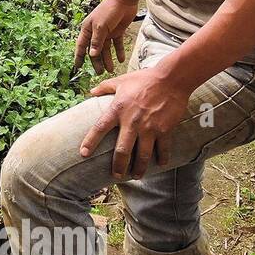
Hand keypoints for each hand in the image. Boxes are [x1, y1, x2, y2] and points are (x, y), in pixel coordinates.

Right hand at [74, 0, 139, 74]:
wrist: (124, 0)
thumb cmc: (108, 10)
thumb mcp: (101, 27)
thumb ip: (97, 41)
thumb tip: (92, 55)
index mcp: (87, 30)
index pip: (82, 46)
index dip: (79, 57)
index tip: (78, 67)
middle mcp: (95, 32)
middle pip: (95, 50)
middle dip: (97, 62)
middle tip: (100, 72)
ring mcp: (107, 33)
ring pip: (106, 49)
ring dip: (108, 59)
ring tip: (111, 70)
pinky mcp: (117, 32)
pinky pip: (117, 45)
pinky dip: (118, 52)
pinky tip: (120, 60)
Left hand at [77, 68, 193, 178]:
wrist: (172, 79)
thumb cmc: (144, 79)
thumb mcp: (121, 80)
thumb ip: (105, 87)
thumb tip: (90, 92)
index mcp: (118, 109)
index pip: (99, 128)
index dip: (90, 142)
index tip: (83, 154)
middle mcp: (132, 121)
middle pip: (122, 150)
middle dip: (118, 166)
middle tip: (116, 176)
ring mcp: (149, 127)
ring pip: (142, 154)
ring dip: (139, 168)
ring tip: (136, 176)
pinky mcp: (165, 130)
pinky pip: (163, 148)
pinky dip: (162, 158)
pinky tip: (160, 165)